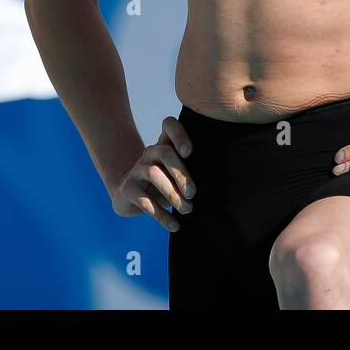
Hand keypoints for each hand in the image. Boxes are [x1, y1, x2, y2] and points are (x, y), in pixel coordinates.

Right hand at [109, 116, 195, 231]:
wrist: (128, 193)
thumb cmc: (163, 181)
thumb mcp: (175, 172)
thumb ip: (191, 169)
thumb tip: (221, 183)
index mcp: (164, 144)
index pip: (169, 125)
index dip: (179, 134)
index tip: (189, 152)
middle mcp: (149, 153)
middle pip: (164, 153)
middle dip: (181, 173)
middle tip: (193, 193)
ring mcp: (137, 170)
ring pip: (154, 174)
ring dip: (173, 194)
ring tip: (187, 209)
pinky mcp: (128, 189)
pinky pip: (144, 201)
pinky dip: (161, 215)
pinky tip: (174, 225)